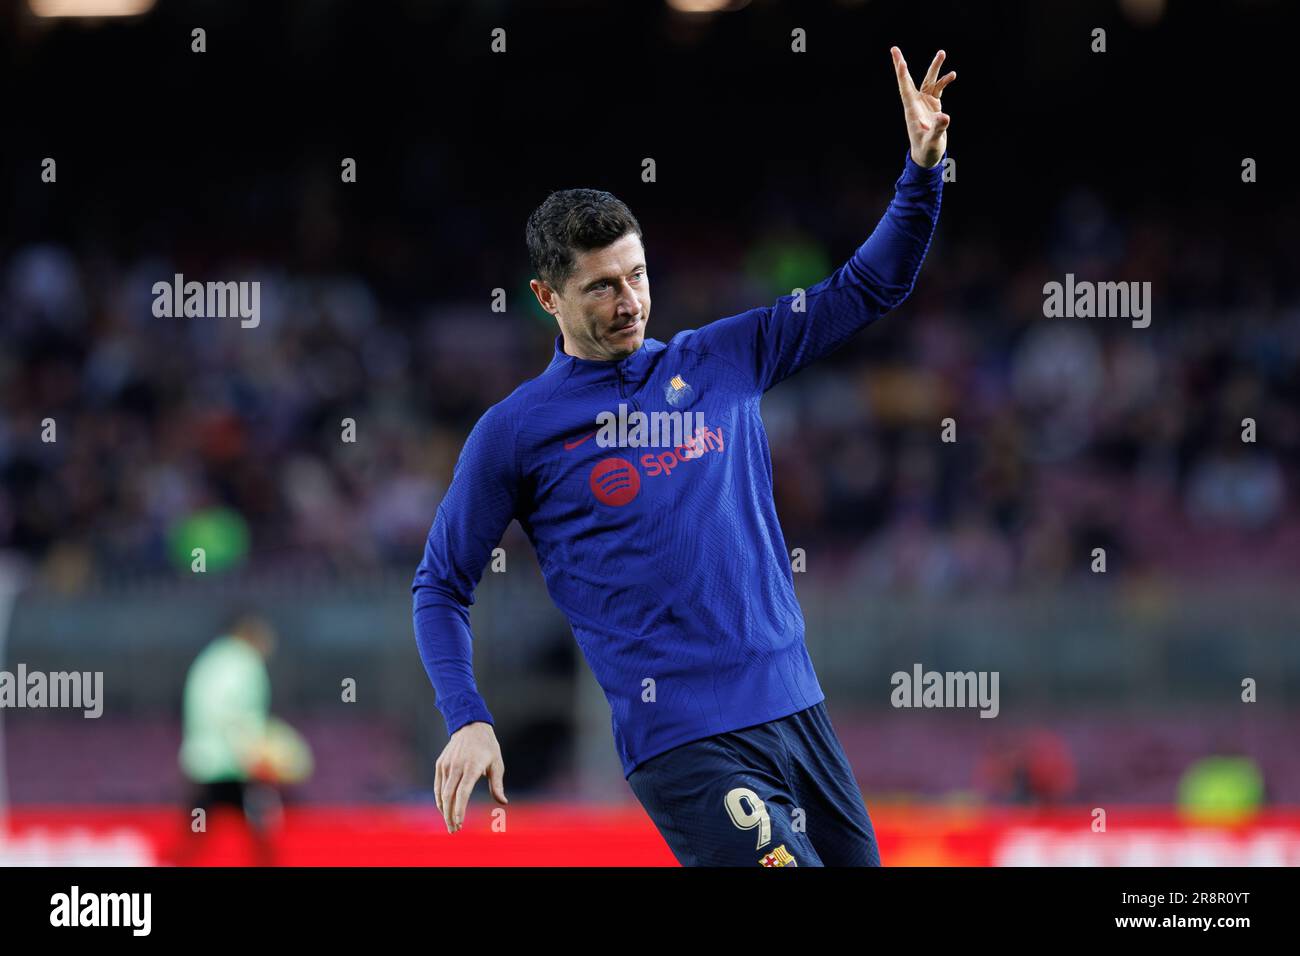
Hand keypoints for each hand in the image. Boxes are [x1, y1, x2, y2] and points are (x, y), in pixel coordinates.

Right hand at [435, 721, 507, 832]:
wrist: (470, 726)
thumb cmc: (488, 747)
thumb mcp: (497, 763)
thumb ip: (497, 785)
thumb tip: (503, 802)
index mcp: (472, 766)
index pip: (463, 792)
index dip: (460, 809)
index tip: (460, 822)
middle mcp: (457, 766)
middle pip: (450, 796)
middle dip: (450, 815)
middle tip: (454, 830)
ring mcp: (446, 765)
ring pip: (442, 793)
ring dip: (444, 810)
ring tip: (450, 823)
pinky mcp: (440, 764)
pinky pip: (438, 786)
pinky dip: (440, 799)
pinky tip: (444, 809)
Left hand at [891, 47, 955, 168]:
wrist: (928, 156)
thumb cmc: (927, 150)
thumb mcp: (932, 141)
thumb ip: (938, 129)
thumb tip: (945, 117)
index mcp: (912, 110)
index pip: (905, 88)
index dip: (902, 74)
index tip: (900, 60)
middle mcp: (916, 104)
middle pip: (908, 80)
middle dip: (902, 65)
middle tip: (894, 49)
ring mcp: (924, 104)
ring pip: (928, 81)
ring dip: (935, 68)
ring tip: (942, 53)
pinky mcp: (933, 106)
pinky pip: (938, 89)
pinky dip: (945, 82)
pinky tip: (953, 75)